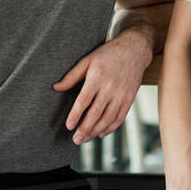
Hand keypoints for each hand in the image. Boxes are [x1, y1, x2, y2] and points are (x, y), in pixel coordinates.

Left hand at [54, 28, 153, 143]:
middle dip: (85, 128)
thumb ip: (72, 76)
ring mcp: (121, 94)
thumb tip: (56, 88)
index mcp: (97, 76)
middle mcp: (110, 87)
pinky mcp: (129, 99)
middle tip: (76, 140)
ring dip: (96, 131)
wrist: (135, 50)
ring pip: (108, 118)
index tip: (69, 126)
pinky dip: (110, 128)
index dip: (76, 115)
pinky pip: (120, 117)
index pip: (84, 100)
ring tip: (85, 139)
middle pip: (96, 113)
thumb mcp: (87, 60)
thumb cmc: (108, 54)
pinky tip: (100, 133)